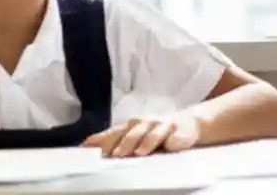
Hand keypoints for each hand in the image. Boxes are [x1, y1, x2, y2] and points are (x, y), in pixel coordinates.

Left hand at [81, 114, 201, 156]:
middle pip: (132, 131)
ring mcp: (164, 126)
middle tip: (113, 154)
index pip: (114, 132)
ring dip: (147, 142)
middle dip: (123, 142)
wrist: (190, 122)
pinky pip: (176, 137)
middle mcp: (146, 123)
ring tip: (139, 152)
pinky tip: (169, 146)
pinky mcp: (181, 131)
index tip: (86, 147)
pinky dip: (172, 141)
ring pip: (154, 133)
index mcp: (132, 125)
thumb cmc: (157, 130)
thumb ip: (115, 139)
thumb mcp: (136, 132)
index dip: (101, 139)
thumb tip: (87, 145)